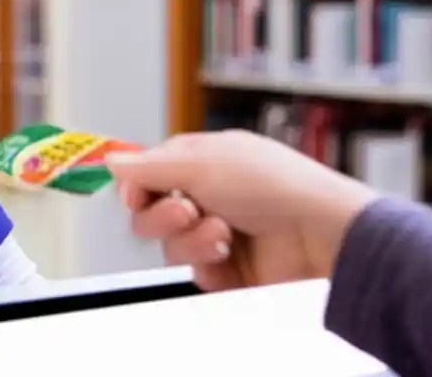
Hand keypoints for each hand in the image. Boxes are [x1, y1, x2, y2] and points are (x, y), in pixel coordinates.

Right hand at [106, 130, 378, 290]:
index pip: (148, 174)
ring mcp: (216, 232)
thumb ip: (149, 167)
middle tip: (187, 211)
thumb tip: (111, 160)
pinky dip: (207, 263)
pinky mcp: (228, 268)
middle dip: (162, 216)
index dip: (137, 186)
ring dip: (191, 240)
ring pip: (169, 245)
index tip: (136, 195)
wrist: (321, 232)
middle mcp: (206, 195)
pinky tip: (231, 253)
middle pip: (150, 213)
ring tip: (222, 233)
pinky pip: (193, 272)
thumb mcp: (202, 163)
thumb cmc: (273, 184)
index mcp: (201, 161)